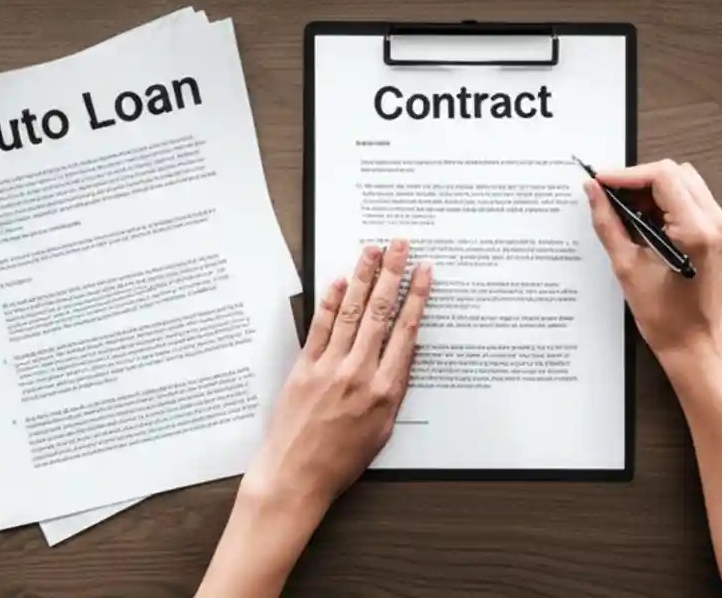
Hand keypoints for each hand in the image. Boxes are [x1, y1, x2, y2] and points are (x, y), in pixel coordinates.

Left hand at [197, 240, 432, 596]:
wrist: (296, 476)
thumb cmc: (341, 460)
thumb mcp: (383, 429)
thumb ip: (395, 388)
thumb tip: (405, 352)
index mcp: (385, 390)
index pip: (406, 331)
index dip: (417, 297)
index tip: (425, 272)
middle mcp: (359, 373)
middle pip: (380, 313)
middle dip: (392, 274)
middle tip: (400, 245)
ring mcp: (329, 367)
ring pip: (350, 312)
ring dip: (363, 277)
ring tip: (372, 250)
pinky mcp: (303, 368)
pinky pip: (320, 327)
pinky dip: (330, 301)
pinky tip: (339, 280)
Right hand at [585, 159, 721, 374]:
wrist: (693, 341)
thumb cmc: (664, 315)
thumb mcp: (626, 266)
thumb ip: (608, 223)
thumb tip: (592, 192)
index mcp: (696, 230)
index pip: (662, 176)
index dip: (626, 175)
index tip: (600, 182)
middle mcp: (715, 221)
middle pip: (675, 172)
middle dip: (637, 179)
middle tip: (608, 196)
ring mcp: (720, 225)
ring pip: (683, 181)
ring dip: (650, 188)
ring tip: (623, 210)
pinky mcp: (716, 231)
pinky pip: (689, 198)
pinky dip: (663, 200)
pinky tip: (642, 219)